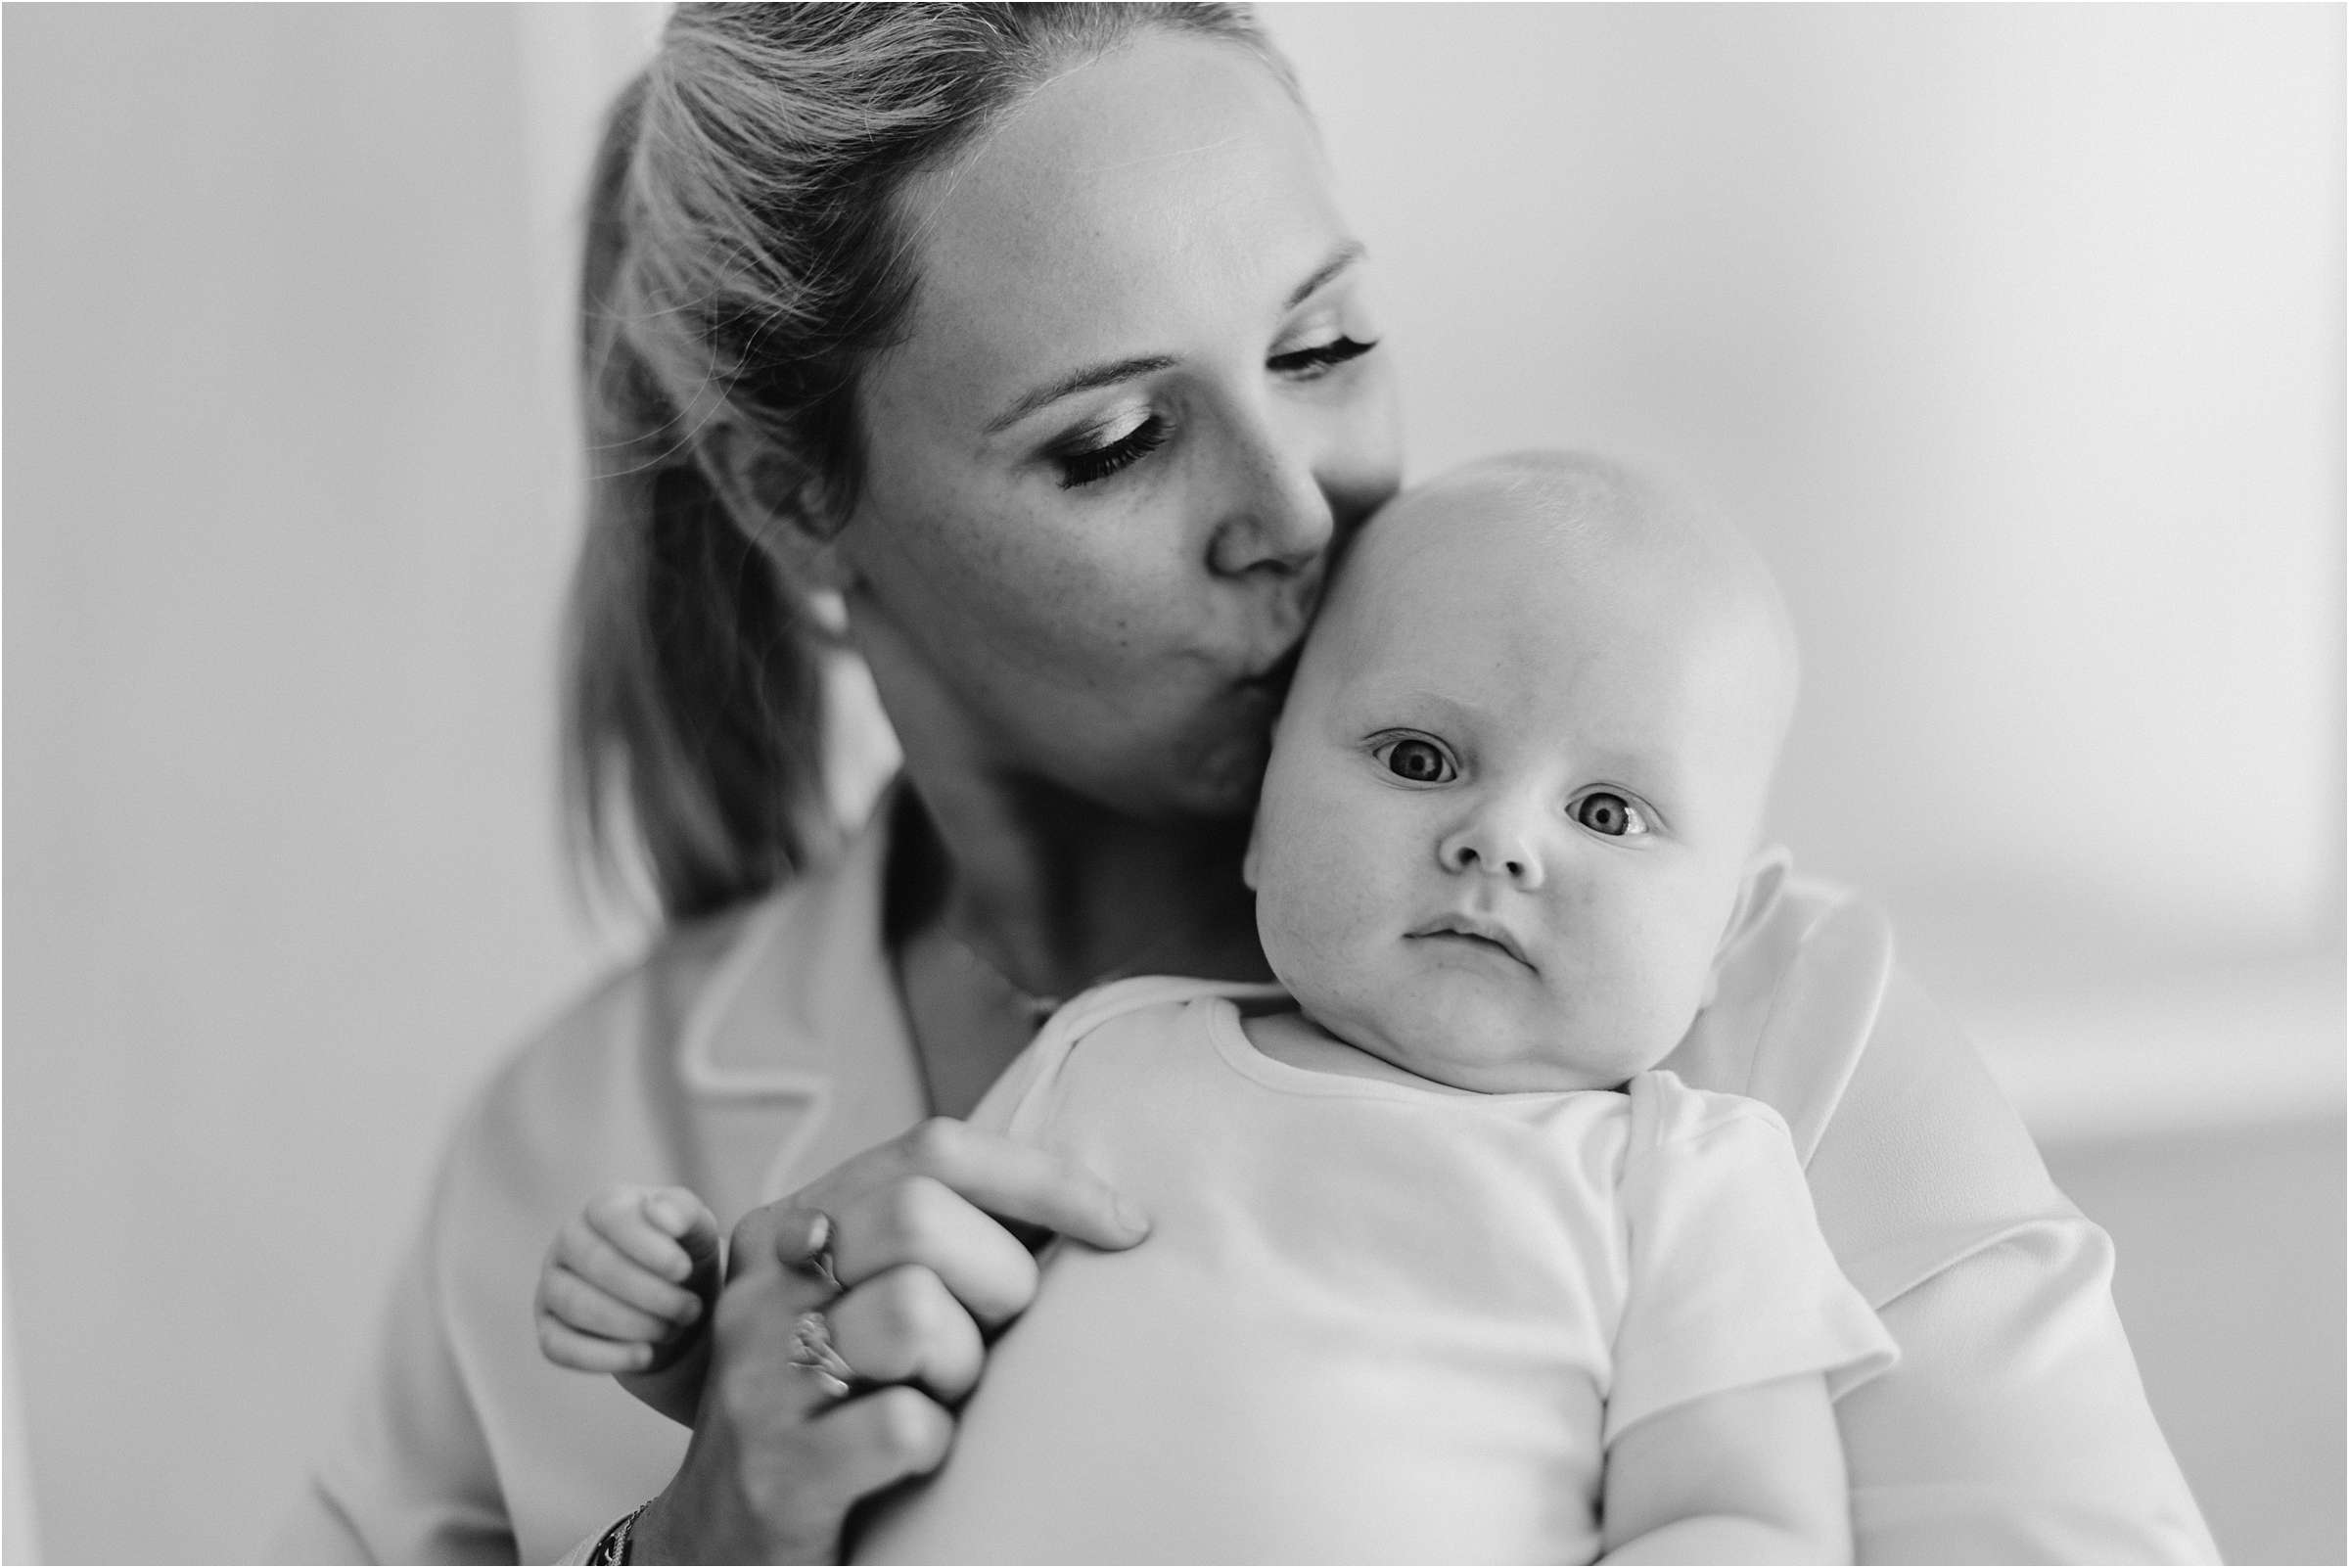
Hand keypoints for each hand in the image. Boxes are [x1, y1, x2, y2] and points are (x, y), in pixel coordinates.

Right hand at [536, 1185, 721, 1374]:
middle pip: (595, 1262)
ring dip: (632, 1323)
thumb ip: (683, 1211)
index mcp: (603, 1206)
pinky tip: (644, 1356)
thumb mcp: (697, 1228)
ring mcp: (552, 1286)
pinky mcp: (548, 1329)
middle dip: (649, 1291)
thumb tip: (659, 1213)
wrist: (676, 1302)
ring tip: (673, 1329)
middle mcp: (568, 1240)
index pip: (611, 1216)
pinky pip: (559, 1347)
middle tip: (690, 1309)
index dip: (647, 1245)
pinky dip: (604, 1357)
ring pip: (576, 1305)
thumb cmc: (684, 1254)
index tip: (684, 1270)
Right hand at [629, 1117, 1150, 1563]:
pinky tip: (917, 1462)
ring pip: (914, 1313)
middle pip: (921, 1218)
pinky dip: (940, 1447)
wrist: (724, 1548)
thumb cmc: (834, 1413)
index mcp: (790, 1227)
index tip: (1125, 1224)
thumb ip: (930, 1245)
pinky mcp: (778, 1470)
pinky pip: (908, 1426)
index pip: (932, 1151)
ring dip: (963, 1367)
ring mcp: (759, 1379)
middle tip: (997, 1342)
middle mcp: (760, 1288)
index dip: (1043, 1177)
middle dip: (1001, 1281)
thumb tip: (1085, 1201)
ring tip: (942, 1401)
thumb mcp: (859, 1307)